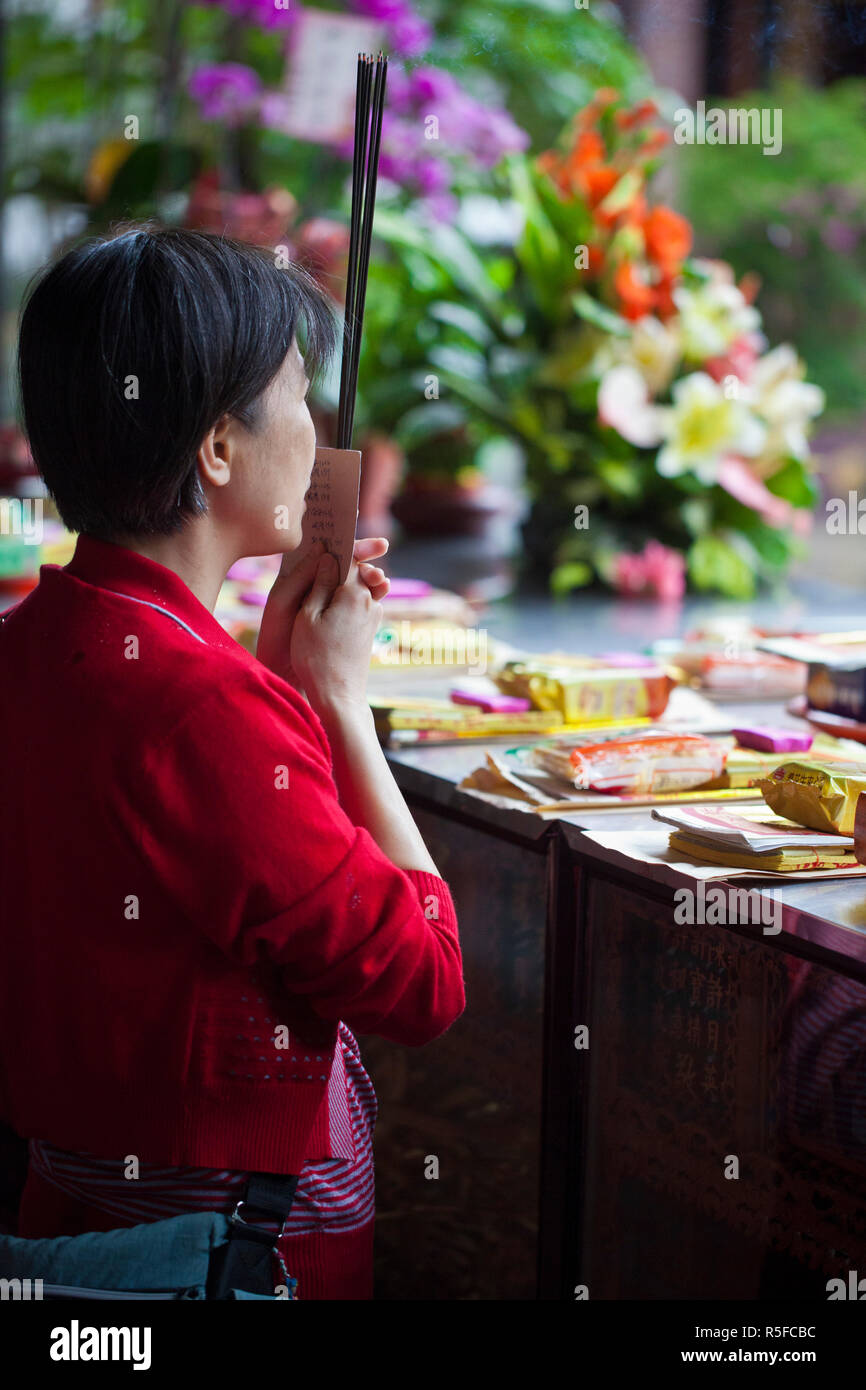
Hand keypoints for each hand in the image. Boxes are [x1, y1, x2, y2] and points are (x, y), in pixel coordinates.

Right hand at [256, 538, 389, 690]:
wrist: (339, 696)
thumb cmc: (316, 657)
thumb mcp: (307, 617)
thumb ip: (319, 584)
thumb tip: (327, 557)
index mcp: (354, 593)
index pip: (347, 558)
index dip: (334, 547)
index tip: (321, 540)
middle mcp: (370, 602)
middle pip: (357, 571)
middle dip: (342, 564)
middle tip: (321, 558)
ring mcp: (374, 617)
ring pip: (359, 589)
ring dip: (343, 585)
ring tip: (320, 587)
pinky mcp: (371, 630)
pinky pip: (360, 605)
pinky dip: (346, 601)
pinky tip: (328, 609)